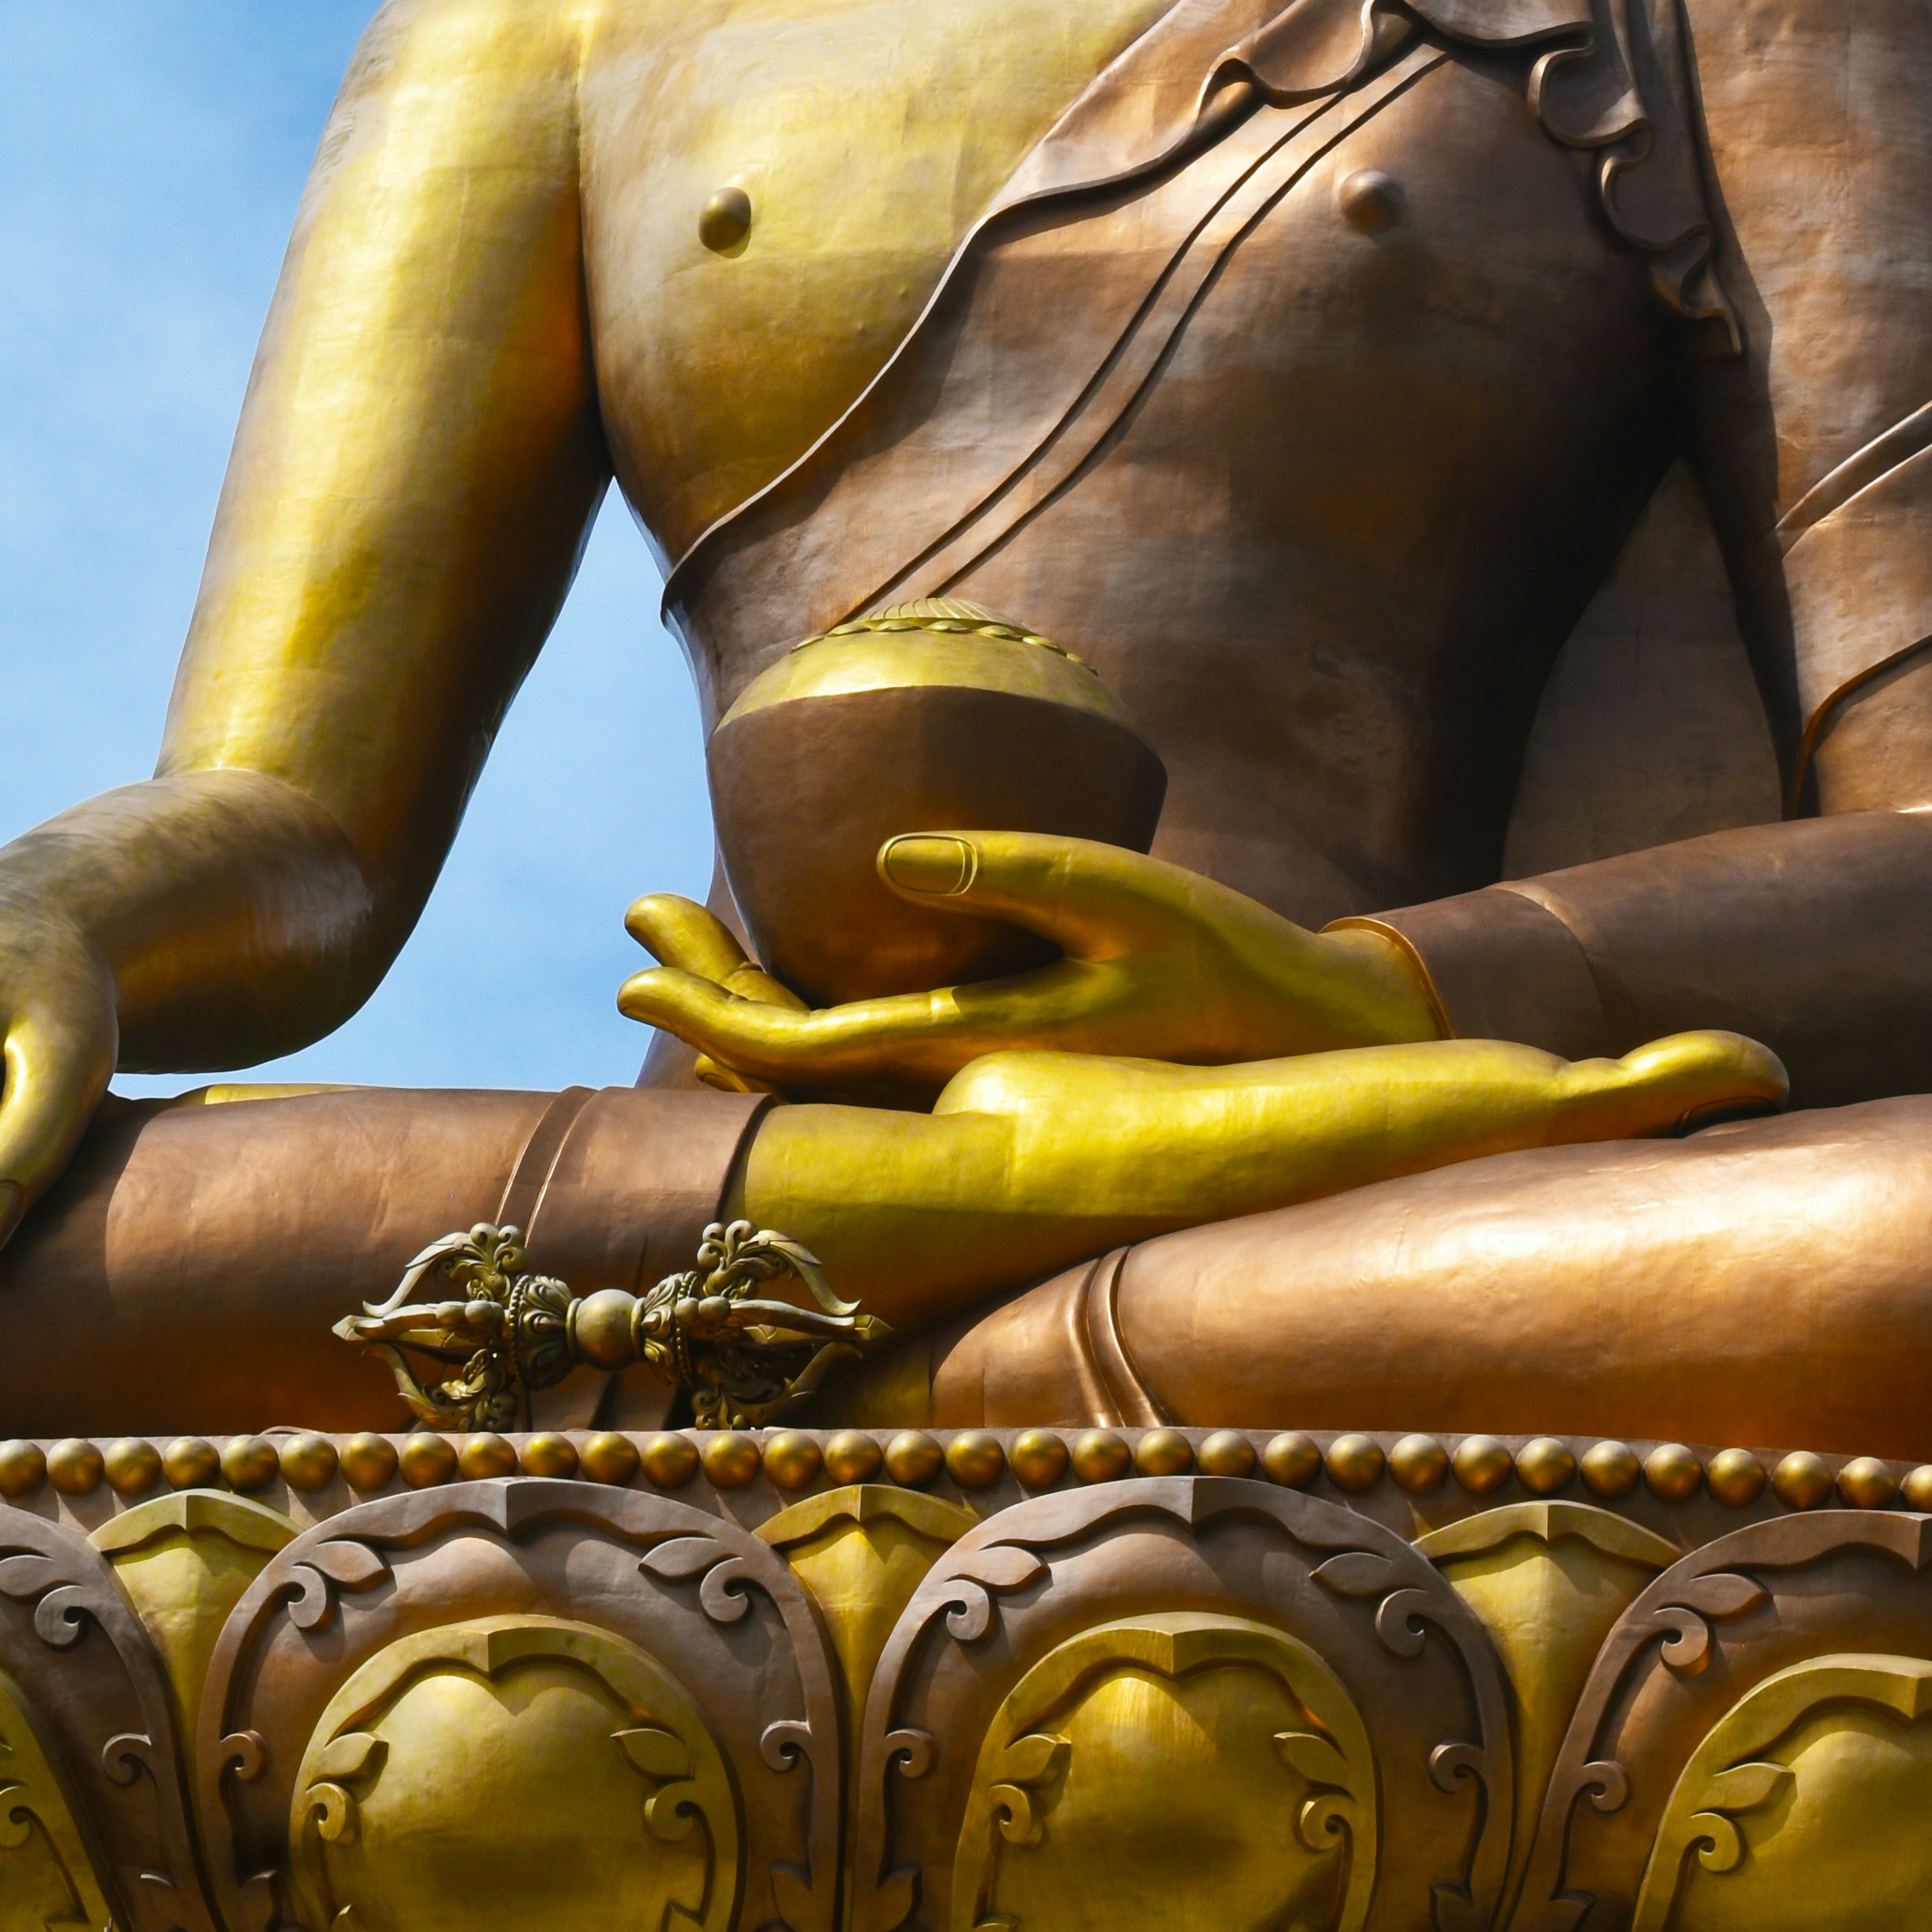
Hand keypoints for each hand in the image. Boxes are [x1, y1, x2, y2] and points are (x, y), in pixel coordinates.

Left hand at [620, 833, 1445, 1099]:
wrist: (1302, 1042)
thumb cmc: (1220, 963)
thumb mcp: (1125, 899)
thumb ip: (1010, 872)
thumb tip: (881, 857)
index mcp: (966, 1049)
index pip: (802, 1050)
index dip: (710, 1012)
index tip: (630, 969)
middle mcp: (952, 1074)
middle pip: (793, 1051)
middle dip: (708, 988)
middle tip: (634, 920)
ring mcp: (974, 1064)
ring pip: (829, 1042)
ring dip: (752, 987)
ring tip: (684, 927)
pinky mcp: (1002, 1040)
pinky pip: (878, 1032)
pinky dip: (814, 997)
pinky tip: (794, 957)